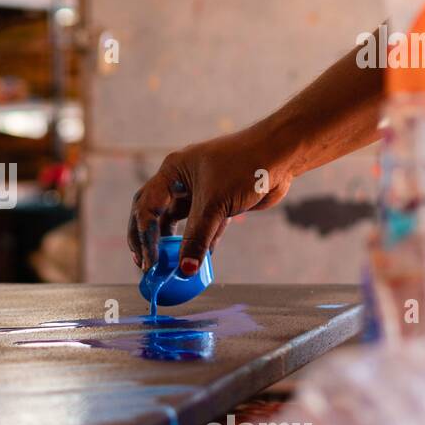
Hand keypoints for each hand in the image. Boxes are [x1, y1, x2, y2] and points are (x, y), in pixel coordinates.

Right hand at [127, 130, 294, 272]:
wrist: (280, 155)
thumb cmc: (244, 166)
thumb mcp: (214, 204)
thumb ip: (198, 238)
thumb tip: (185, 269)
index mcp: (172, 172)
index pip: (147, 208)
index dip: (145, 236)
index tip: (150, 261)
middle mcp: (181, 181)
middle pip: (153, 213)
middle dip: (146, 239)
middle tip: (144, 264)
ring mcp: (200, 192)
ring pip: (178, 222)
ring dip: (172, 244)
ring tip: (166, 266)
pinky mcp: (218, 203)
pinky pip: (201, 227)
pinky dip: (198, 243)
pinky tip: (196, 261)